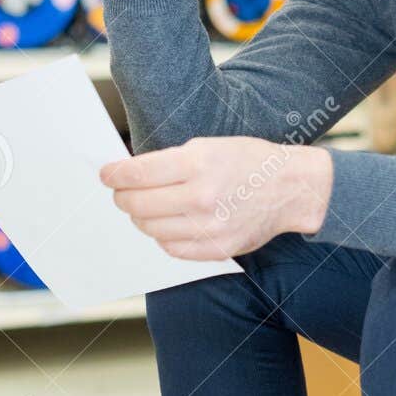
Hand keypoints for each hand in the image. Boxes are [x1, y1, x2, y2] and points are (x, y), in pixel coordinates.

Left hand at [100, 137, 332, 258]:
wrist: (289, 189)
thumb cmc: (248, 162)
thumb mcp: (208, 146)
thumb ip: (168, 161)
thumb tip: (128, 174)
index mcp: (198, 163)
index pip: (137, 174)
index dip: (114, 175)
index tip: (106, 175)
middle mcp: (202, 196)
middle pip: (138, 204)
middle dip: (123, 197)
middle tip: (122, 193)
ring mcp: (209, 227)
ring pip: (150, 229)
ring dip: (141, 218)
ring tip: (146, 208)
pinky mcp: (216, 249)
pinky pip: (171, 247)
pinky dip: (162, 236)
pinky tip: (169, 223)